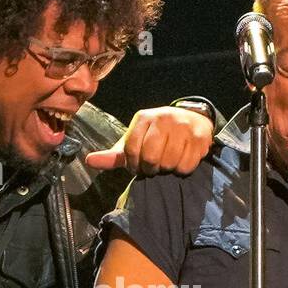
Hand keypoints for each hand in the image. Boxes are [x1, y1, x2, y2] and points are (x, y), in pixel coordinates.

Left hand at [84, 106, 212, 175]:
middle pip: (151, 158)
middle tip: (154, 167)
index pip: (131, 149)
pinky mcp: (199, 136)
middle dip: (151, 169)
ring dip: (167, 169)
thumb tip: (89, 161)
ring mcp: (182, 126)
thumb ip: (114, 155)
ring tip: (168, 162)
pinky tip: (181, 160)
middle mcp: (163, 118)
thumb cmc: (157, 137)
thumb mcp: (135, 143)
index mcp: (143, 118)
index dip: (133, 164)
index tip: (138, 166)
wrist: (191, 120)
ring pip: (169, 163)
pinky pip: (186, 165)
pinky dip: (182, 169)